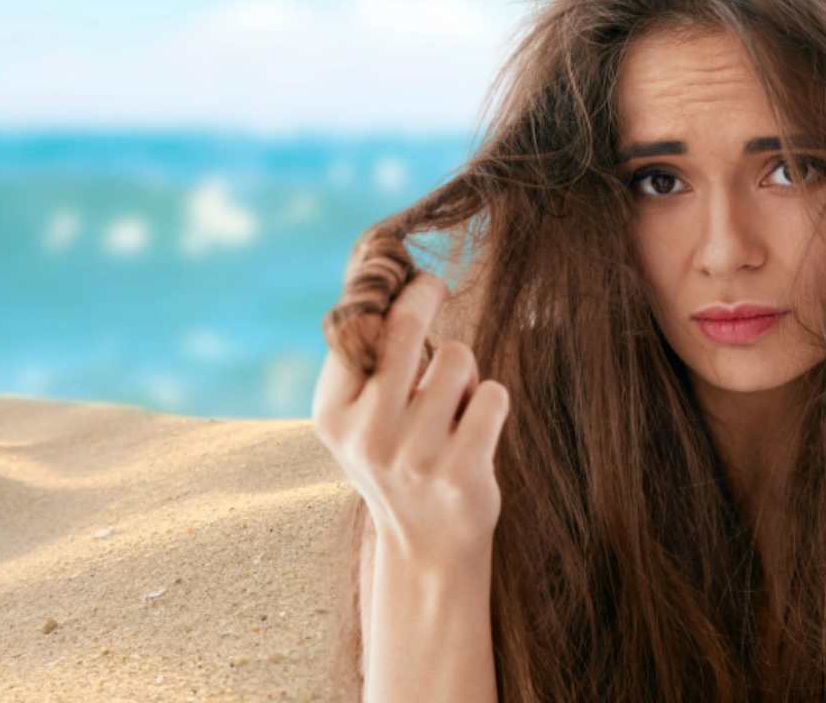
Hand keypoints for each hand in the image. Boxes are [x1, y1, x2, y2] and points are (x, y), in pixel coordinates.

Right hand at [312, 271, 510, 569]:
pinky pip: (493, 395)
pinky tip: (476, 430)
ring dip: (465, 371)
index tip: (413, 278)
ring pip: (457, 357)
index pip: (358, 328)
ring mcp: (414, 457)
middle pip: (405, 329)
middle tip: (435, 285)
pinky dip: (491, 401)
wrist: (427, 548)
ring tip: (454, 404)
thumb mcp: (359, 419)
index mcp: (332, 416)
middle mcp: (367, 436)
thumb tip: (390, 282)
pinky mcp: (461, 473)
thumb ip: (364, 362)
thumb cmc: (397, 460)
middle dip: (425, 295)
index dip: (391, 292)